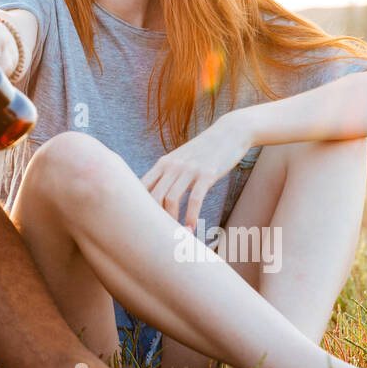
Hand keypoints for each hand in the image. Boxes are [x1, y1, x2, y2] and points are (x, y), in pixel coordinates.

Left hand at [141, 109, 255, 231]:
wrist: (229, 132)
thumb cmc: (204, 150)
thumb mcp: (182, 159)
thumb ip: (169, 174)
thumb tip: (158, 197)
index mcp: (163, 164)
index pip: (141, 186)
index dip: (137, 206)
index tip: (139, 223)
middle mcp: (172, 166)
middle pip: (153, 195)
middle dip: (152, 218)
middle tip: (157, 235)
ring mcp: (189, 169)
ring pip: (171, 198)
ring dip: (171, 220)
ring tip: (175, 235)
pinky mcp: (207, 174)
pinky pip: (195, 198)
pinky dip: (191, 216)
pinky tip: (192, 228)